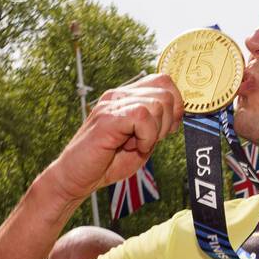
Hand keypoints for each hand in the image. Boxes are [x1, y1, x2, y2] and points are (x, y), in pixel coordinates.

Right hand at [43, 73, 183, 204]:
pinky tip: (133, 147)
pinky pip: (143, 116)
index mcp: (128, 97)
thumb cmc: (108, 161)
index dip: (175, 105)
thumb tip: (181, 112)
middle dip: (168, 122)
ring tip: (136, 144)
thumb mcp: (143, 139)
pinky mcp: (108, 118)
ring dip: (155, 132)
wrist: (77, 178)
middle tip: (149, 140)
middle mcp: (119, 95)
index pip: (164, 81)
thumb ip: (159, 124)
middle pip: (166, 92)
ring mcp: (112, 104)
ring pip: (157, 104)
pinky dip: (146, 137)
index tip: (166, 129)